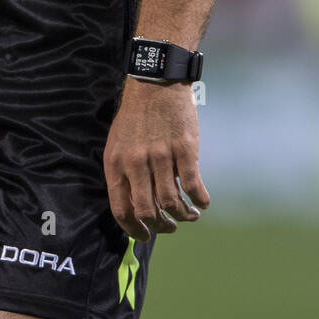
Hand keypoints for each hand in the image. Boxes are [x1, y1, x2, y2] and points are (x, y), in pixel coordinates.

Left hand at [103, 77, 209, 240]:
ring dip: (183, 216)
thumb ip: (124, 174)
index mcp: (116, 163)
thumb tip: (136, 208)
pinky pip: (192, 185)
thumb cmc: (136, 116)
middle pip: (148, 211)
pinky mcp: (183, 148)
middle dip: (161, 226)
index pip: (121, 209)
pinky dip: (199, 199)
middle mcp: (135, 162)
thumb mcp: (119, 144)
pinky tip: (202, 202)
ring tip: (190, 215)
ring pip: (171, 202)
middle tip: (170, 227)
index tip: (145, 235)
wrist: (155, 83)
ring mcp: (160, 156)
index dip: (134, 229)